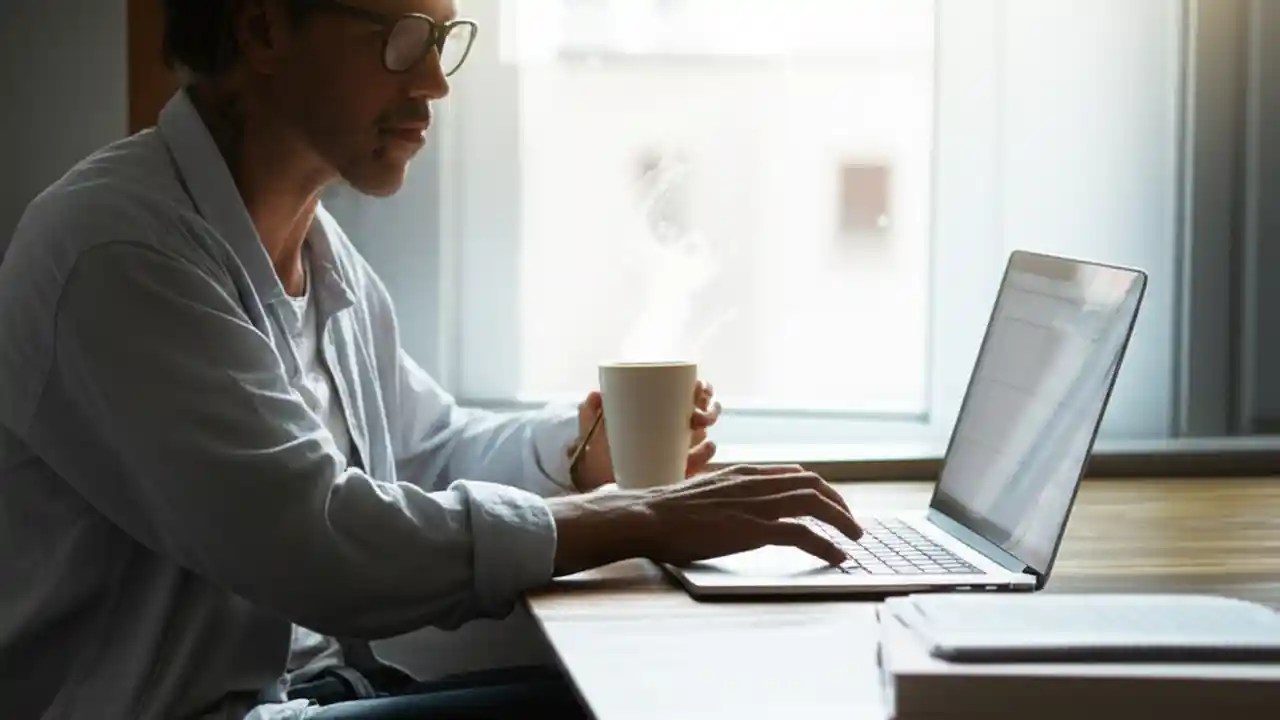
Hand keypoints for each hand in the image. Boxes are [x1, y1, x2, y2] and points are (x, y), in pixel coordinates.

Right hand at [549, 464, 862, 575]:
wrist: (647, 516)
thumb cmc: (667, 512)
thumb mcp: (703, 492)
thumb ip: (726, 494)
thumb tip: (735, 503)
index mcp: (743, 475)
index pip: (794, 474)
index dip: (820, 489)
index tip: (832, 503)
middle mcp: (755, 484)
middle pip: (813, 485)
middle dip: (839, 503)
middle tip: (852, 523)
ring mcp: (755, 505)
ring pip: (814, 503)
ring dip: (841, 521)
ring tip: (855, 538)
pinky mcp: (753, 528)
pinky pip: (801, 534)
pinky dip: (825, 545)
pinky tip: (836, 557)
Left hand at [570, 381, 722, 491]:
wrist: (596, 472)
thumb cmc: (599, 441)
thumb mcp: (592, 422)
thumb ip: (590, 408)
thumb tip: (596, 394)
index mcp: (663, 409)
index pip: (693, 394)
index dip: (703, 388)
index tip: (699, 388)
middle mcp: (677, 427)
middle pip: (706, 413)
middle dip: (709, 409)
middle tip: (696, 414)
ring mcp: (679, 450)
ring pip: (706, 436)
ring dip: (708, 430)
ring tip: (698, 428)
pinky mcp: (677, 470)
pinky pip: (700, 464)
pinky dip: (705, 455)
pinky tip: (706, 447)